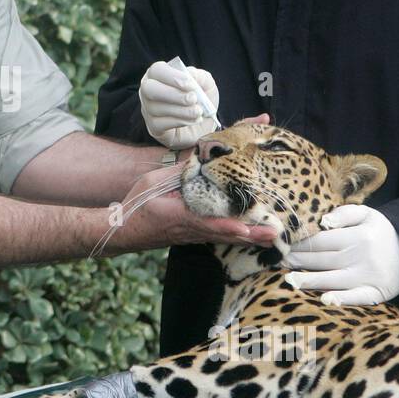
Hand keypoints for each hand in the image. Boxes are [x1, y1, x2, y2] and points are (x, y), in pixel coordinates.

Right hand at [104, 163, 278, 252]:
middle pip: (226, 234)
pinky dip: (239, 236)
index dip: (229, 227)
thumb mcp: (153, 182)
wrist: (124, 230)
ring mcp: (194, 235)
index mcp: (180, 215)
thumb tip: (202, 159)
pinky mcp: (195, 236)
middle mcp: (192, 229)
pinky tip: (253, 236)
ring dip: (250, 238)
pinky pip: (221, 237)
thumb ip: (179, 173)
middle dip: (251, 235)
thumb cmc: (137, 205)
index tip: (246, 229)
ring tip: (272, 236)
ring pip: (226, 238)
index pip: (209, 223)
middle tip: (274, 234)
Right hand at [139, 61, 219, 149]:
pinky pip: (160, 124)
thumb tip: (190, 74)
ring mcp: (148, 110)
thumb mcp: (206, 85)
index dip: (173, 76)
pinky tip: (193, 120)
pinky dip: (180, 122)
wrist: (204, 124)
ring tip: (198, 112)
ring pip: (155, 108)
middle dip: (173, 94)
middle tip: (193, 99)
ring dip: (181, 110)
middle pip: (149, 88)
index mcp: (159, 75)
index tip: (191, 85)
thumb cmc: (201, 100)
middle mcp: (148, 91)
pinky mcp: (153, 127)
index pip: (156, 70)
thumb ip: (201, 76)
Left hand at [284, 205, 398, 305]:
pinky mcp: (376, 293)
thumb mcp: (368, 215)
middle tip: (278, 261)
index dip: (300, 242)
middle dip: (299, 260)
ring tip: (290, 280)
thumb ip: (345, 213)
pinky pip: (357, 297)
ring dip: (310, 280)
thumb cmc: (382, 233)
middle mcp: (361, 256)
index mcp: (357, 236)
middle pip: (324, 259)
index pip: (322, 240)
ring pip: (334, 279)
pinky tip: (326, 299)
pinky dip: (343, 299)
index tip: (282, 243)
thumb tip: (323, 221)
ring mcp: (368, 276)